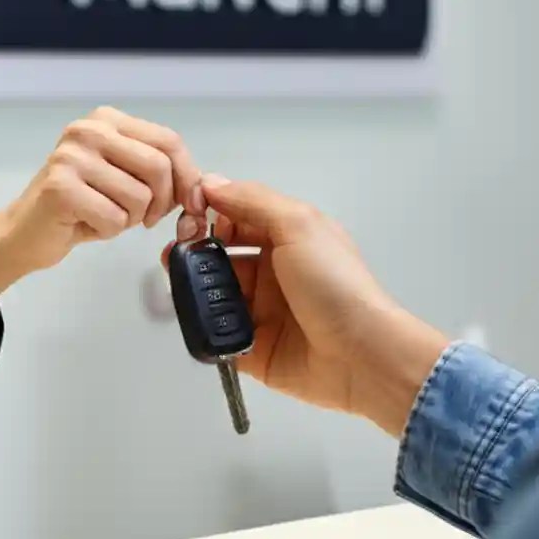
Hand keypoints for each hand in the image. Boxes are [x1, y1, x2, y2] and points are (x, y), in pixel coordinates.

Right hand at [0, 107, 205, 334]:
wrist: (24, 233)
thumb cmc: (79, 207)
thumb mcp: (124, 177)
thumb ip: (159, 171)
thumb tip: (202, 186)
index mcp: (107, 119)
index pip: (168, 140)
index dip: (188, 176)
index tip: (190, 203)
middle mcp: (88, 129)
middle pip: (159, 166)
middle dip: (162, 202)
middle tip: (144, 218)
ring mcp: (71, 156)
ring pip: (139, 197)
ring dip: (130, 219)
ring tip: (105, 215)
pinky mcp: (60, 187)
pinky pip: (114, 218)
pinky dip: (108, 231)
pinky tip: (86, 223)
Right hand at [163, 175, 449, 435]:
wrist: (362, 356)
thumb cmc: (334, 284)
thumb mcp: (299, 226)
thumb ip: (252, 200)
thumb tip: (210, 182)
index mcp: (287, 236)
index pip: (238, 214)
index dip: (211, 209)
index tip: (187, 211)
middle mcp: (272, 270)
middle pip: (220, 252)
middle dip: (194, 247)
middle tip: (175, 250)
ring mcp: (260, 310)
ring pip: (213, 291)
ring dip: (192, 284)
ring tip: (177, 281)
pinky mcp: (250, 347)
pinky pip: (216, 332)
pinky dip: (201, 324)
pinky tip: (191, 315)